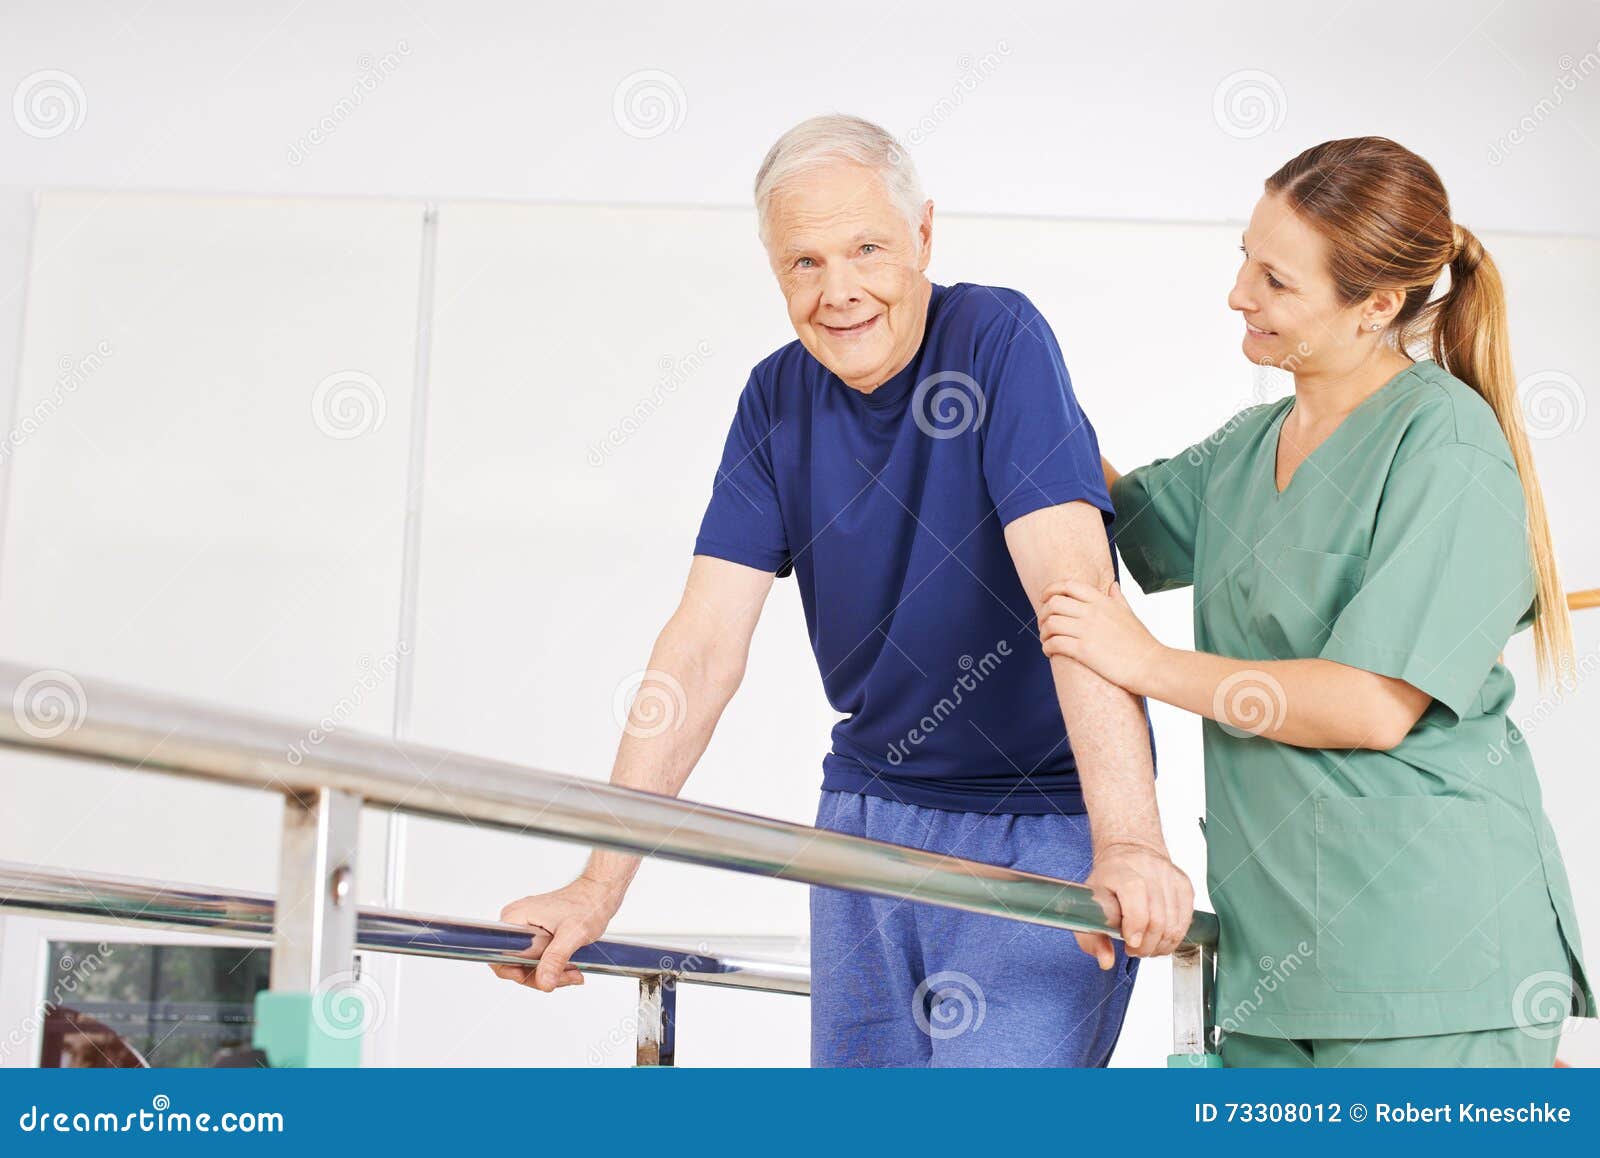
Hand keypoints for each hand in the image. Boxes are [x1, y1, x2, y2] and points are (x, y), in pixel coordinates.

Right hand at [490, 876, 623, 991]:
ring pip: (529, 964)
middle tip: (568, 976)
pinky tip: (571, 967)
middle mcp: (516, 922)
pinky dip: (554, 966)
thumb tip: (543, 983)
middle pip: (516, 963)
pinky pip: (538, 957)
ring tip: (574, 973)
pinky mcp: (537, 933)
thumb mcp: (572, 935)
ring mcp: (526, 928)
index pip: (500, 955)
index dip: (515, 972)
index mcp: (515, 918)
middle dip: (543, 975)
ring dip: (552, 973)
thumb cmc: (588, 905)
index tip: (538, 979)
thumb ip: (555, 959)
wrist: (600, 893)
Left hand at [1038, 579, 1165, 692]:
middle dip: (1043, 614)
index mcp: (1103, 601)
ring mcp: (1087, 631)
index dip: (1051, 590)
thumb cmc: (1141, 642)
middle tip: (1044, 625)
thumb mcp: (1129, 614)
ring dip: (1043, 632)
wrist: (1151, 665)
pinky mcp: (1084, 650)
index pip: (1068, 585)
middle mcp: (1092, 612)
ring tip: (1046, 640)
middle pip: (1053, 603)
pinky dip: (1047, 647)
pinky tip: (1050, 652)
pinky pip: (1054, 643)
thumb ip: (1117, 599)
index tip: (1044, 599)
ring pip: (1050, 623)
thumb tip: (1112, 585)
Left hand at [1073, 841, 1194, 966]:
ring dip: (1161, 945)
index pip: (1135, 895)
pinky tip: (1161, 939)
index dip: (1135, 925)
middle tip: (1135, 950)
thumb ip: (1092, 936)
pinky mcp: (1184, 884)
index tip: (1129, 943)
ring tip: (1147, 946)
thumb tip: (1106, 961)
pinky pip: (1186, 920)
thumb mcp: (1090, 904)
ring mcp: (1170, 876)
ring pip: (1174, 923)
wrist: (1130, 851)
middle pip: (1157, 918)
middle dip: (1147, 944)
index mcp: (1121, 870)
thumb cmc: (1108, 880)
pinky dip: (1174, 937)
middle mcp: (1148, 869)